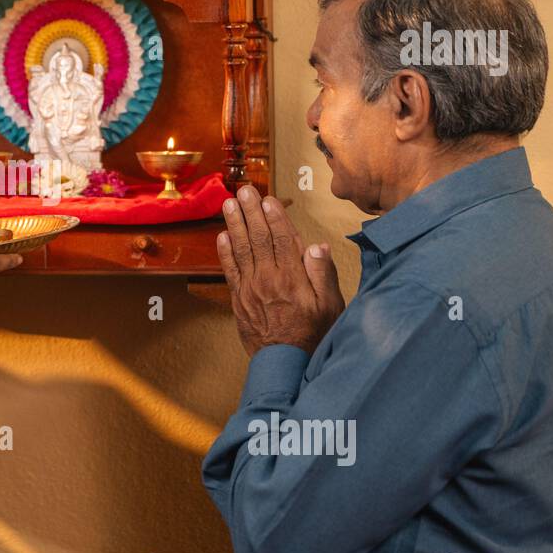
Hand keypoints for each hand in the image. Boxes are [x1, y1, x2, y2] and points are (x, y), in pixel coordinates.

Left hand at [216, 185, 344, 356]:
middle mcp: (269, 278)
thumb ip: (323, 274)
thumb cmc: (313, 334)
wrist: (285, 362)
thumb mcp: (330, 306)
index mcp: (292, 277)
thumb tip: (318, 246)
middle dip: (252, 211)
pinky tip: (222, 236)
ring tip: (229, 203)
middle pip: (259, 238)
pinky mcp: (239, 299)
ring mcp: (251, 288)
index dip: (275, 216)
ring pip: (241, 249)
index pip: (283, 238)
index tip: (269, 199)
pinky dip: (225, 252)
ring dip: (235, 224)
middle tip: (245, 190)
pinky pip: (230, 270)